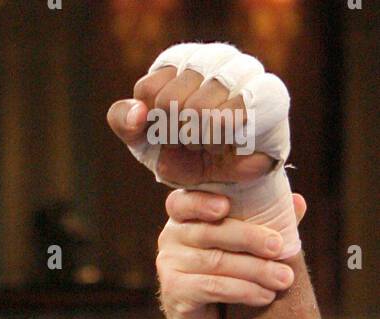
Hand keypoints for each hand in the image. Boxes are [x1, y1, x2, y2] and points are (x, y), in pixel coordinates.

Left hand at [108, 68, 274, 189]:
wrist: (226, 185)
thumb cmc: (184, 156)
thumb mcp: (145, 141)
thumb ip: (126, 121)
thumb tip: (139, 113)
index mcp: (180, 60)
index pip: (147, 91)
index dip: (153, 125)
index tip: (168, 133)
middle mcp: (213, 57)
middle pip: (170, 101)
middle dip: (175, 137)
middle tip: (193, 143)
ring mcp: (243, 69)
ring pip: (199, 110)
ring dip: (199, 142)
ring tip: (211, 144)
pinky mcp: (269, 93)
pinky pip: (231, 117)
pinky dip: (221, 141)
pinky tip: (227, 145)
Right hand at [157, 188, 306, 318]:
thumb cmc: (228, 278)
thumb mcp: (245, 246)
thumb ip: (267, 221)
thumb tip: (299, 202)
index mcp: (185, 217)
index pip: (184, 201)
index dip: (202, 202)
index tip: (226, 207)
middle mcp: (170, 238)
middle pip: (211, 231)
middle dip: (250, 238)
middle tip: (281, 248)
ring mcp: (168, 266)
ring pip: (216, 262)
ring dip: (256, 270)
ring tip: (284, 279)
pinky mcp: (174, 293)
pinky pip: (213, 287)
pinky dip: (244, 291)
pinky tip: (266, 296)